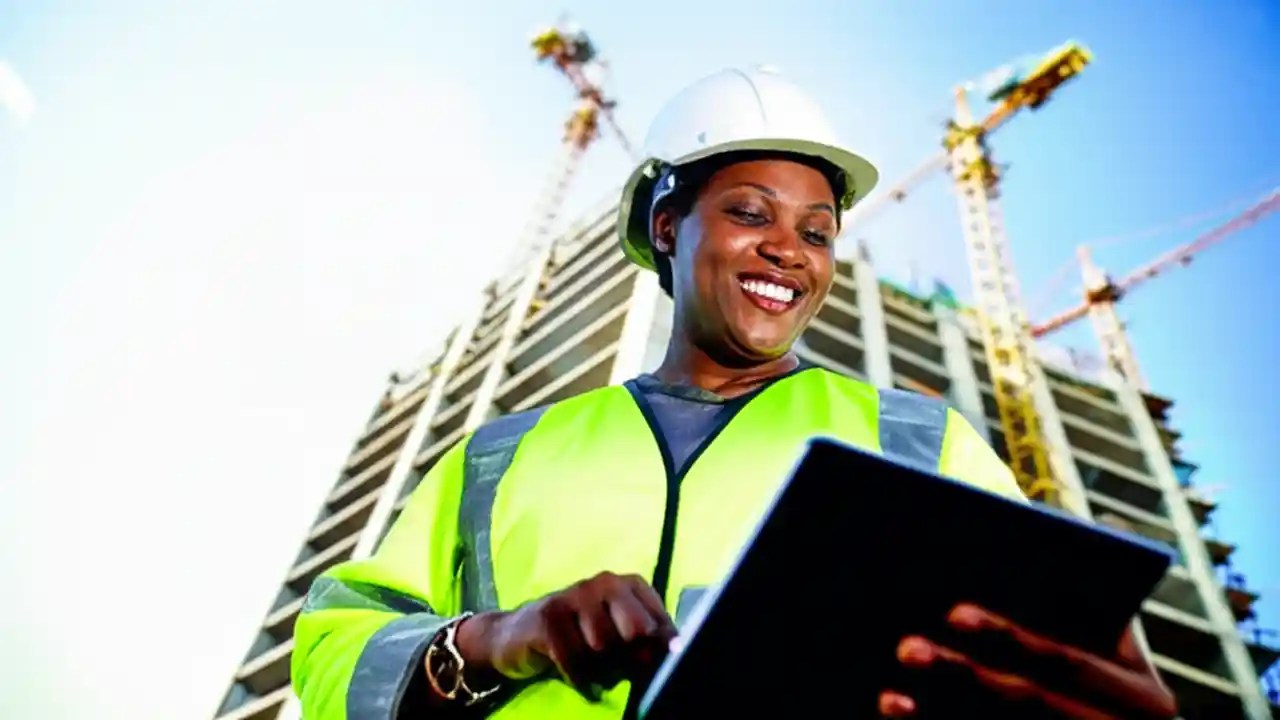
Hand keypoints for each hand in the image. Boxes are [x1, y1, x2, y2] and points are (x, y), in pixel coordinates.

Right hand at [455, 571, 676, 700]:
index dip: (657, 655)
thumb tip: (679, 651)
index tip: (647, 667)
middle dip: (628, 660)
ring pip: (604, 647)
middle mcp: (606, 581)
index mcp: (631, 584)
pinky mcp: (549, 614)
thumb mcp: (620, 637)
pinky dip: (578, 678)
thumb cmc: (580, 638)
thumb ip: (651, 641)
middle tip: (614, 669)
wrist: (520, 636)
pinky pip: (575, 659)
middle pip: (637, 633)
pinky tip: (576, 676)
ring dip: (599, 671)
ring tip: (591, 668)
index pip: (661, 626)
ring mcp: (576, 594)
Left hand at [879, 603, 1177, 718]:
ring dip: (939, 715)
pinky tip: (896, 713)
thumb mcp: (1108, 641)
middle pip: (1026, 699)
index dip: (1008, 634)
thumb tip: (1053, 529)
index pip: (1065, 657)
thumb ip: (1081, 597)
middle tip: (905, 647)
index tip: (952, 612)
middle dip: (962, 673)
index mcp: (1141, 693)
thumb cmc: (1099, 664)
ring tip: (889, 695)